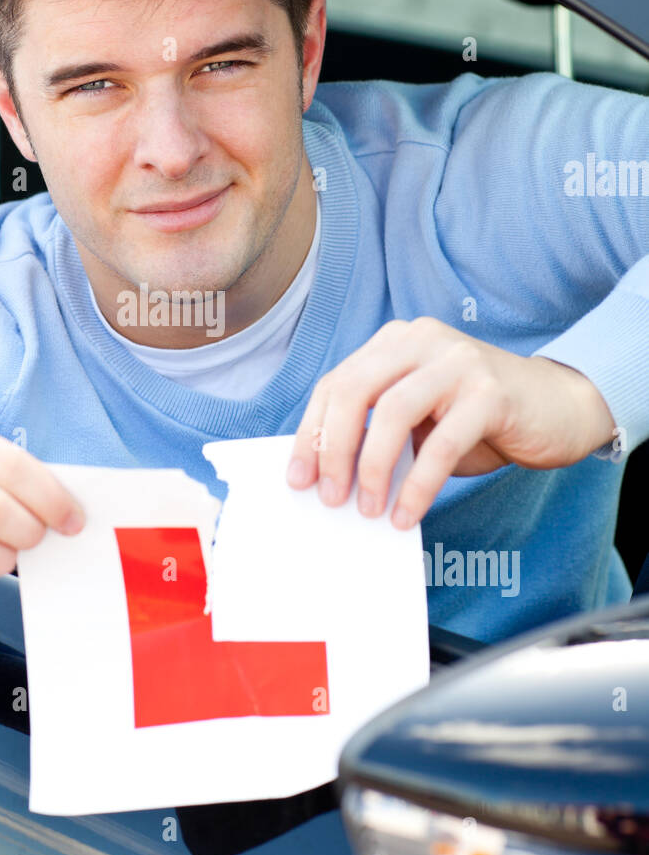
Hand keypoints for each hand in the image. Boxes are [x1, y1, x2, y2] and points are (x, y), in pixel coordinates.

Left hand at [286, 317, 615, 529]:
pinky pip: (442, 442)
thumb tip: (328, 479)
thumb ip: (377, 432)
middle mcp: (420, 341)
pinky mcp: (490, 392)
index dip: (311, 433)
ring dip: (372, 467)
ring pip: (393, 411)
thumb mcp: (419, 419)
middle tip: (329, 497)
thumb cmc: (477, 419)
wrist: (558, 408)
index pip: (335, 384)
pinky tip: (408, 513)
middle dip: (332, 449)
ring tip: (368, 509)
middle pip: (354, 390)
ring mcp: (457, 361)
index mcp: (394, 343)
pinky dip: (418, 484)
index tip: (297, 478)